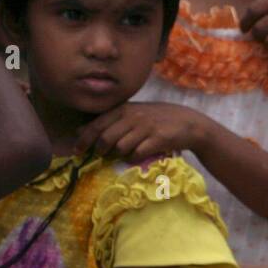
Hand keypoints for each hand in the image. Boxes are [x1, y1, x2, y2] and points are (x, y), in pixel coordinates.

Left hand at [76, 102, 206, 160]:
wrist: (190, 123)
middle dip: (100, 150)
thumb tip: (79, 131)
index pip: (97, 125)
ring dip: (119, 154)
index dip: (84, 140)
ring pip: (120, 148)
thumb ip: (110, 121)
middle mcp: (133, 117)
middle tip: (101, 155)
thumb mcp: (134, 114)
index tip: (77, 151)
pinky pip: (136, 154)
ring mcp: (146, 128)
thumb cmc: (158, 119)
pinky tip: (138, 155)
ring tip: (125, 152)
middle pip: (105, 139)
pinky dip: (133, 158)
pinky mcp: (157, 140)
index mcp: (125, 109)